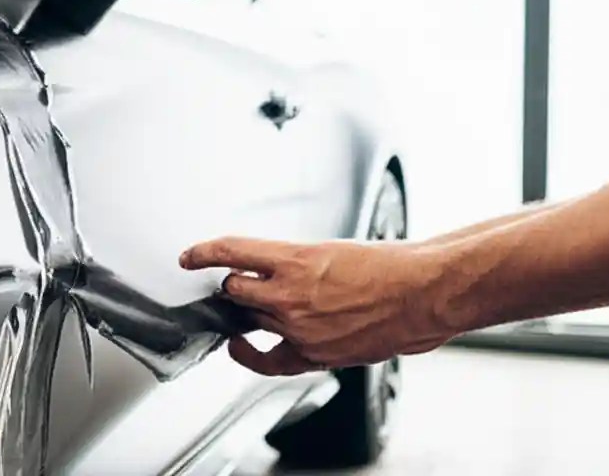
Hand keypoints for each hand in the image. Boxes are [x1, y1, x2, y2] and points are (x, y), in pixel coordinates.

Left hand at [179, 237, 456, 375]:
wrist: (419, 295)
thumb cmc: (385, 266)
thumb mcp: (327, 248)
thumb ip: (289, 262)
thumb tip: (262, 269)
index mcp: (294, 260)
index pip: (230, 252)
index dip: (202, 253)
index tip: (189, 256)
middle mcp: (289, 296)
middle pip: (235, 290)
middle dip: (233, 284)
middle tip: (237, 281)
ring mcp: (298, 329)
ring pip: (251, 319)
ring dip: (250, 310)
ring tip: (261, 302)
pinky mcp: (312, 354)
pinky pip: (266, 360)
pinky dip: (248, 352)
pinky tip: (240, 345)